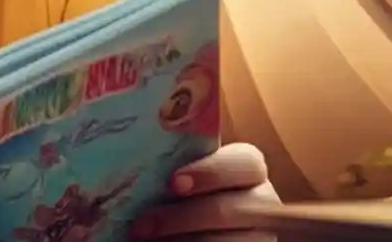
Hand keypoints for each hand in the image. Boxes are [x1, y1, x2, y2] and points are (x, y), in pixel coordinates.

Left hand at [131, 143, 279, 239]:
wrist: (196, 224)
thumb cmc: (184, 192)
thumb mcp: (185, 175)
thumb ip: (174, 166)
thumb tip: (130, 156)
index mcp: (248, 169)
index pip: (246, 162)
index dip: (210, 172)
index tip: (172, 183)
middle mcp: (262, 201)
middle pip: (231, 209)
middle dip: (182, 218)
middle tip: (141, 226)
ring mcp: (261, 234)